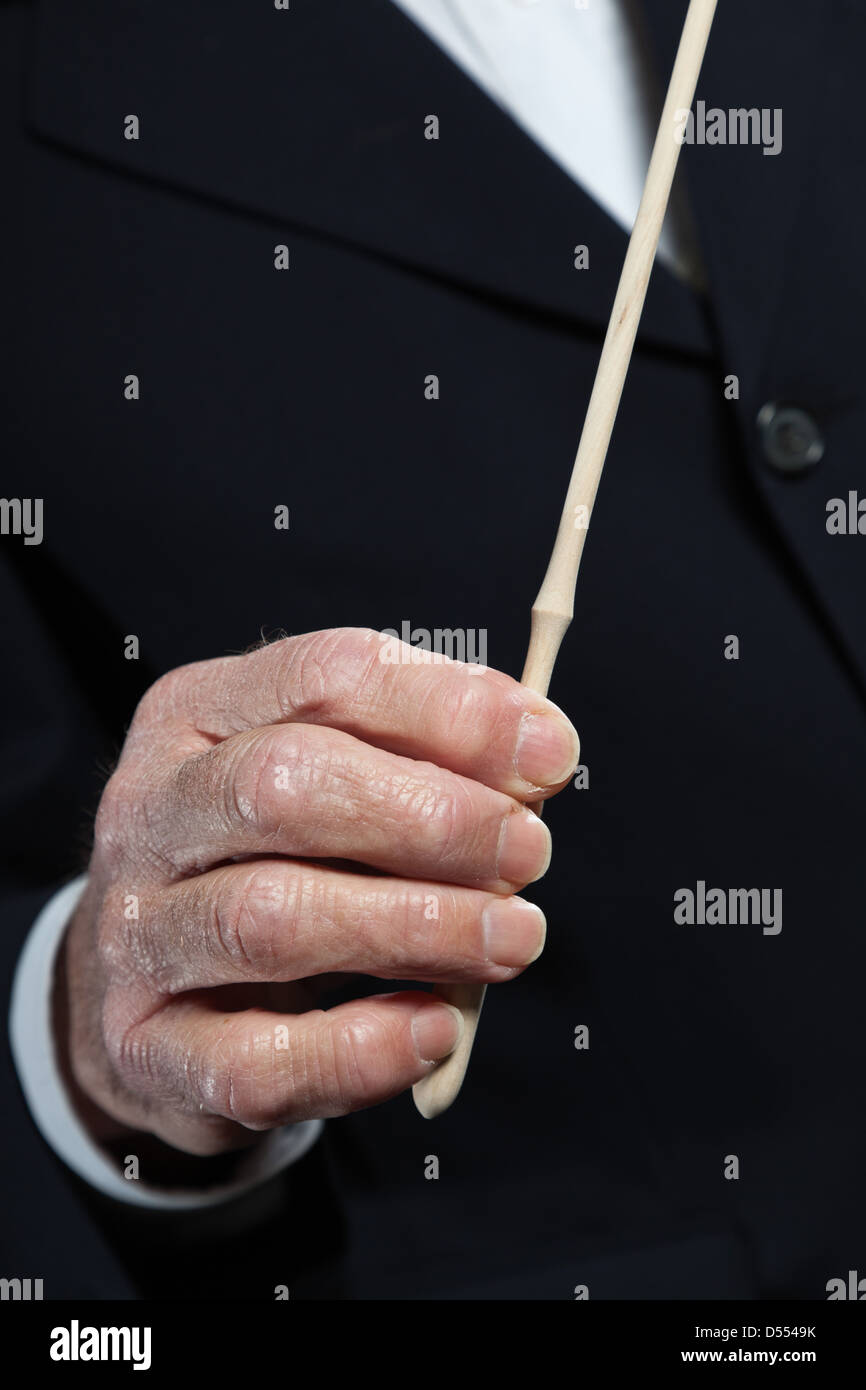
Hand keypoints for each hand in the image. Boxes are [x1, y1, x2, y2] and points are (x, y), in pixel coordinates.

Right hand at [60, 628, 578, 1154]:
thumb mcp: (338, 780)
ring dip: (415, 927)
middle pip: (282, 787)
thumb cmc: (276, 862)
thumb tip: (539, 753)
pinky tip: (434, 1031)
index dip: (447, 711)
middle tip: (528, 851)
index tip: (548, 755)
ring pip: (270, 918)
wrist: (160, 991)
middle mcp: (150, 812)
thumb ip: (429, 757)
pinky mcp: (150, 1048)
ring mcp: (137, 934)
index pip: (322, 679)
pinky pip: (252, 1059)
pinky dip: (358, 1051)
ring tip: (512, 937)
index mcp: (197, 715)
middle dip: (429, 818)